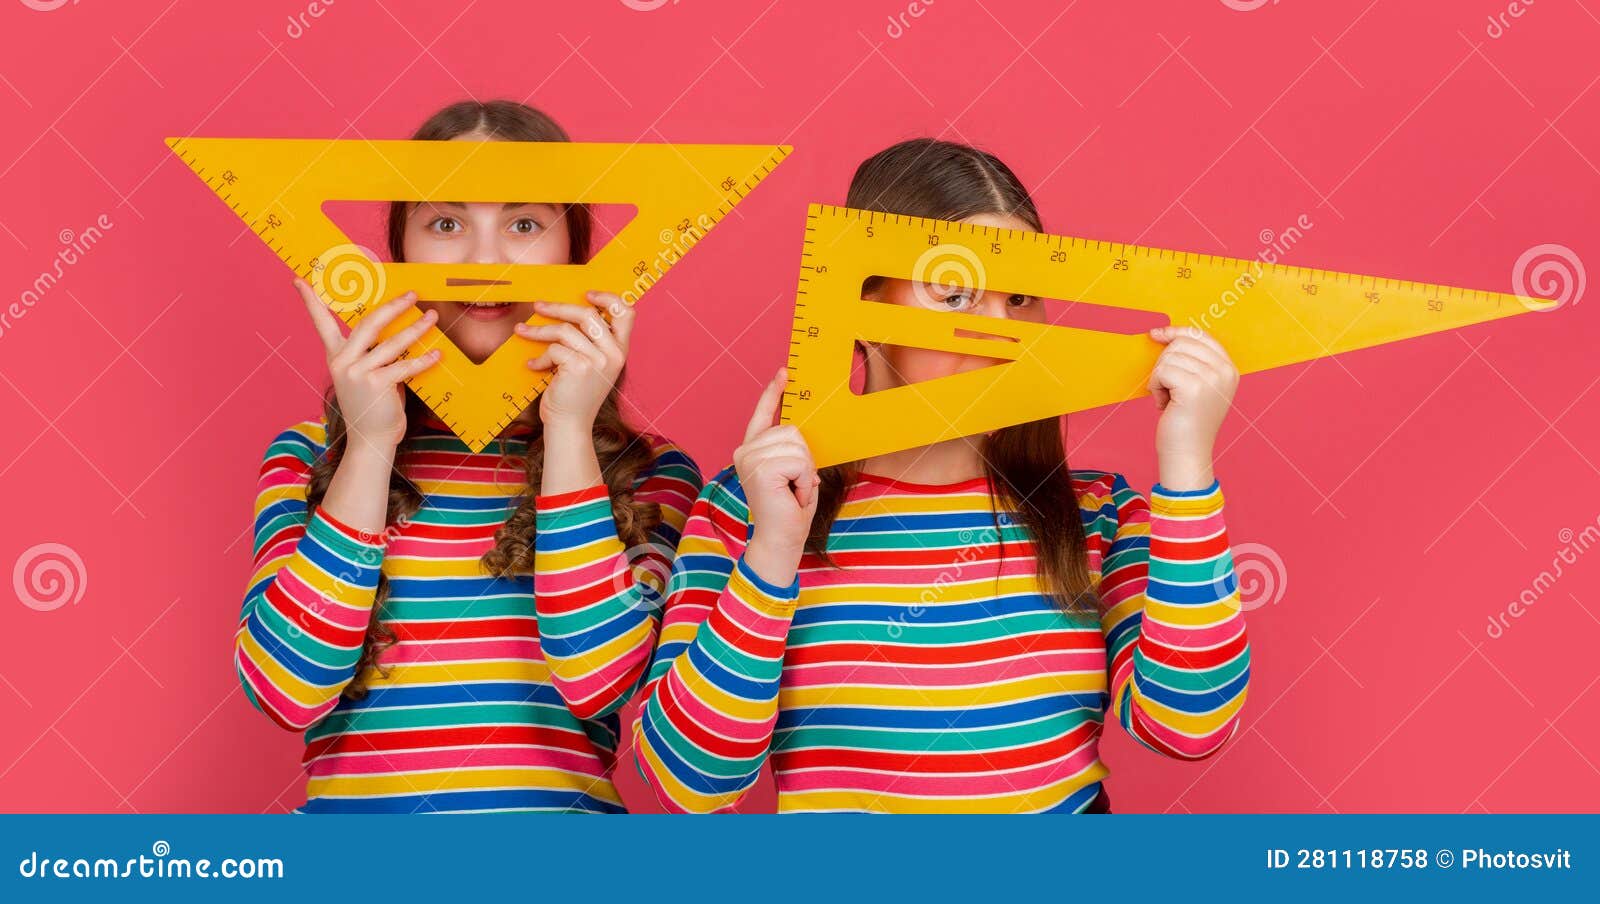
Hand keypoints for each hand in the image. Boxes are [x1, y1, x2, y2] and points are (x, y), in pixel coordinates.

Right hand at [296, 279, 440, 453]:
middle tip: (412, 294)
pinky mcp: (377, 385)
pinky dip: (424, 360)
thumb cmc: (373, 405)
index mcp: (337, 356)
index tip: (300, 281)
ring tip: (431, 316)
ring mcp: (358, 373)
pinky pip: (405, 366)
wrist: (371, 440)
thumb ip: (374, 353)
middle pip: (369, 323)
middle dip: (392, 306)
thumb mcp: (367, 374)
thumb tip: (398, 329)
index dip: (311, 301)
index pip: (321, 323)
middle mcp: (343, 361)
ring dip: (416, 328)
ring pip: (392, 343)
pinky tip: (437, 353)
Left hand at [517, 291, 633, 431]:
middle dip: (559, 308)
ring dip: (539, 331)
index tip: (587, 295)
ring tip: (523, 332)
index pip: (627, 313)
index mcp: (621, 350)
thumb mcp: (592, 365)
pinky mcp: (580, 367)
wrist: (570, 425)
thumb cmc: (576, 395)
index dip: (608, 298)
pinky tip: (533, 367)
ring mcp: (598, 361)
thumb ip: (590, 342)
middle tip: (539, 306)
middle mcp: (614, 354)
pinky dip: (539, 358)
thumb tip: (567, 309)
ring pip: (565, 330)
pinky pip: (554, 349)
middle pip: (588, 314)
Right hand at [734, 366, 819, 586]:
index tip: (784, 372)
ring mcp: (749, 458)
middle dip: (805, 459)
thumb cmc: (789, 510)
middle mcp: (745, 451)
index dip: (773, 393)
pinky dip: (804, 480)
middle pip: (792, 430)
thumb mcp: (793, 472)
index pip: (763, 414)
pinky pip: (800, 461)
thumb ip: (791, 448)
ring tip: (793, 491)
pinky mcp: (760, 468)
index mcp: (752, 450)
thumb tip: (798, 427)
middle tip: (795, 485)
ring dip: (805, 471)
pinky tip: (792, 495)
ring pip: (798, 445)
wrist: (780, 540)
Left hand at [1146, 325, 1237, 489]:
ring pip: (1169, 357)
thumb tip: (1168, 334)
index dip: (1176, 331)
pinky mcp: (1194, 387)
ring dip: (1159, 378)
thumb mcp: (1199, 387)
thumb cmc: (1186, 423)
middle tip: (1167, 388)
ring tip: (1167, 399)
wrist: (1187, 454)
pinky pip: (1161, 371)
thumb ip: (1194, 362)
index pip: (1200, 335)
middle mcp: (1225, 371)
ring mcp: (1212, 378)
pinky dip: (1155, 387)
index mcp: (1229, 369)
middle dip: (1165, 363)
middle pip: (1182, 343)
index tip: (1157, 334)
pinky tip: (1163, 403)